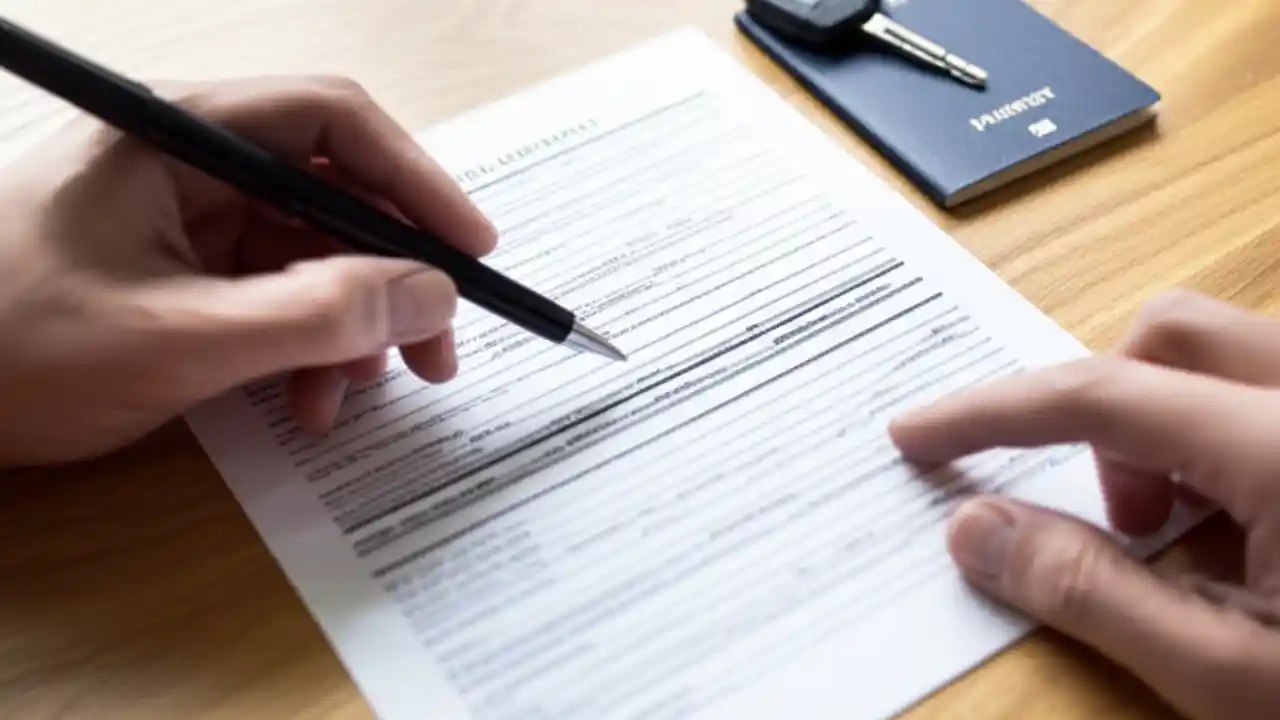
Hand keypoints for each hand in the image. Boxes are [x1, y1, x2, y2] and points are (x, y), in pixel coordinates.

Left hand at [0, 77, 495, 466]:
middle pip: (330, 193)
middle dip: (390, 277)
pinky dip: (305, 345)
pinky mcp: (178, 270)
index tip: (471, 249)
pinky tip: (307, 400)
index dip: (415, 180)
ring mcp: (181, 217)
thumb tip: (431, 296)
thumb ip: (316, 316)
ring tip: (357, 396)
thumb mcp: (179, 340)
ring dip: (350, 326)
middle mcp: (186, 162)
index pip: (329, 122)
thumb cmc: (13, 354)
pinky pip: (272, 293)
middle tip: (436, 351)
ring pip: (309, 253)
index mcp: (174, 136)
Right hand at [890, 290, 1279, 718]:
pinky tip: (1257, 528)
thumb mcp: (1229, 672)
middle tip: (1130, 521)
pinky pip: (1264, 387)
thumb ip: (1092, 593)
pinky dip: (1221, 436)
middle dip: (1108, 413)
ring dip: (1169, 427)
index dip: (992, 413)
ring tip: (1195, 534)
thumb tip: (973, 532)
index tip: (919, 436)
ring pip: (1219, 356)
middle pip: (1166, 334)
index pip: (1101, 393)